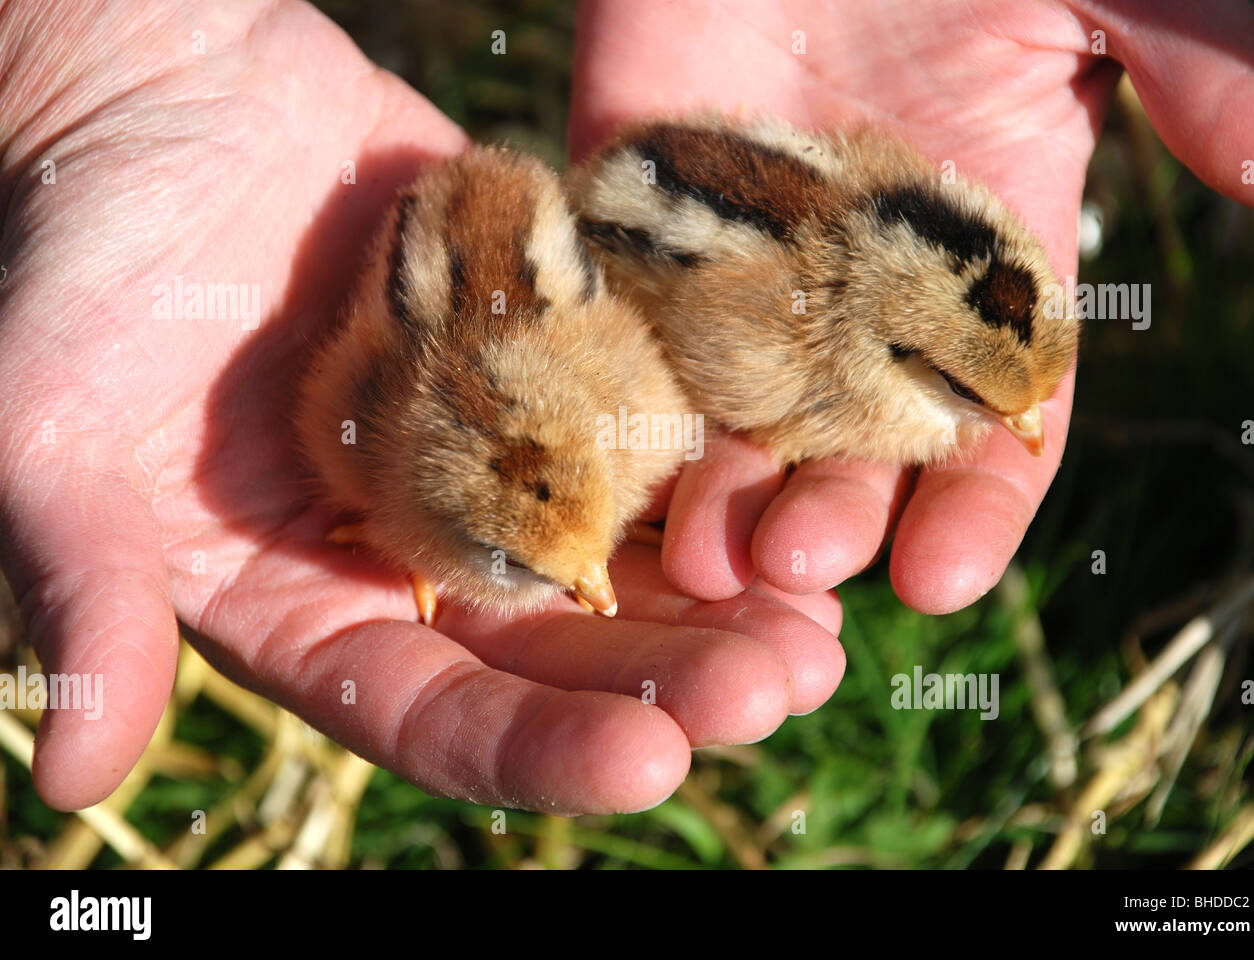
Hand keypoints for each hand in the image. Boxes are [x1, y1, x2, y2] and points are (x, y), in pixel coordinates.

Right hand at [0, 0, 843, 813]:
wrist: (158, 97)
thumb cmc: (77, 264)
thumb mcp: (52, 436)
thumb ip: (90, 596)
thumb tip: (70, 777)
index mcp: (310, 603)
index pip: (432, 711)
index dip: (536, 744)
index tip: (648, 760)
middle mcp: (418, 553)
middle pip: (556, 649)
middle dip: (665, 681)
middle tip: (774, 694)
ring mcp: (494, 458)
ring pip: (623, 559)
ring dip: (721, 603)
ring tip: (818, 640)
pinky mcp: (550, 362)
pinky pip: (645, 429)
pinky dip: (717, 470)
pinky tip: (801, 499)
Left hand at [569, 0, 1253, 611]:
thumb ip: (1200, 81)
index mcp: (980, 279)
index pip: (988, 429)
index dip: (970, 509)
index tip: (942, 576)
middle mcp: (861, 305)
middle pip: (850, 453)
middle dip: (831, 519)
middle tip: (799, 560)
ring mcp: (745, 280)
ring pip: (735, 425)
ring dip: (721, 498)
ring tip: (709, 552)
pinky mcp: (643, 240)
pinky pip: (632, 343)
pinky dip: (627, 410)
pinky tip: (616, 470)